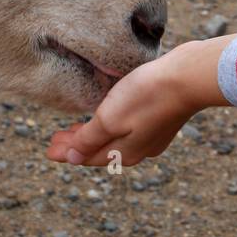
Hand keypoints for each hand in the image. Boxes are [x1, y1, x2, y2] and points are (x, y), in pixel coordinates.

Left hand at [46, 34, 236, 167]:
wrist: (188, 78)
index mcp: (124, 152)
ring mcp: (152, 134)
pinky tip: (109, 116)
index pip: (88, 157)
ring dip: (93, 134)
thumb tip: (72, 158)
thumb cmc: (147, 96)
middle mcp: (139, 148)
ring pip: (115, 138)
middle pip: (101, 149)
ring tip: (76, 128)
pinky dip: (111, 126)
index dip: (67, 152)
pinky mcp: (161, 117)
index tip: (48, 148)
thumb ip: (89, 139)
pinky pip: (128, 128)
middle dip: (77, 144)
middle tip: (56, 138)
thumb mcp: (109, 118)